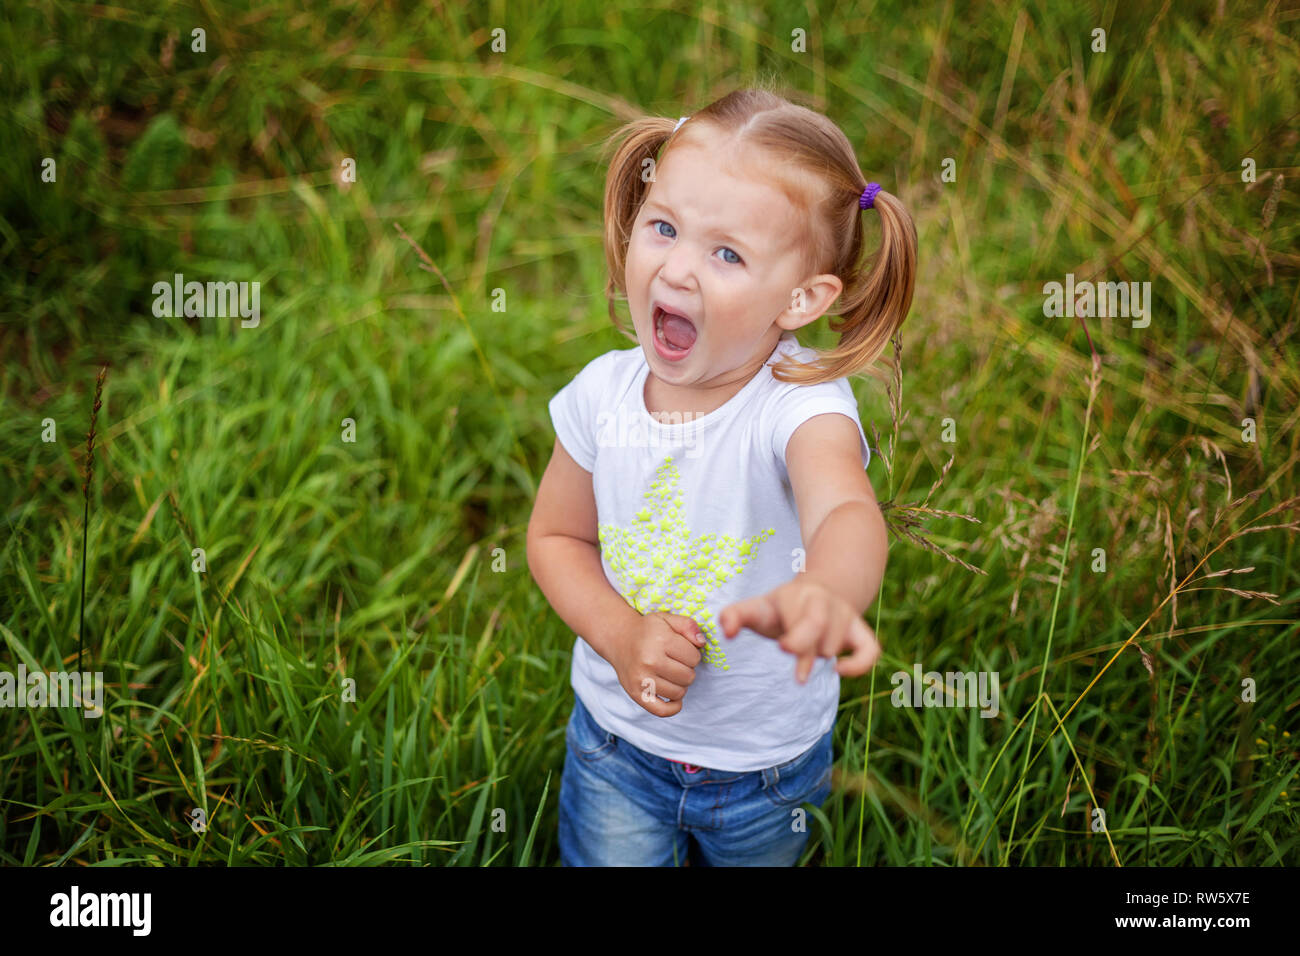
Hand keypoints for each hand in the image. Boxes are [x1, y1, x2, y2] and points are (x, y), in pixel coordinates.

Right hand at [608, 612, 706, 716]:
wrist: (619, 639)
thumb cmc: (648, 631)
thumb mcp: (668, 619)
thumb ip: (689, 626)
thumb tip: (701, 643)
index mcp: (660, 640)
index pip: (695, 657)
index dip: (692, 653)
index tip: (682, 650)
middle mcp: (650, 661)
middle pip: (689, 677)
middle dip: (687, 669)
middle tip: (675, 662)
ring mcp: (642, 680)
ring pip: (679, 693)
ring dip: (679, 684)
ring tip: (670, 673)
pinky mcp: (636, 694)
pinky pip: (663, 711)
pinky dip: (673, 707)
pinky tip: (673, 696)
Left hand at [719, 579, 880, 683]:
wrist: (820, 591)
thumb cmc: (780, 609)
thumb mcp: (757, 607)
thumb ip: (735, 615)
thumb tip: (726, 631)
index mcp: (797, 595)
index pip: (802, 618)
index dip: (796, 638)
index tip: (784, 647)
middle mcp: (824, 602)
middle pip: (820, 628)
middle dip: (806, 650)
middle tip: (797, 673)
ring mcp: (845, 616)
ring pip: (833, 646)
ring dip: (818, 656)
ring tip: (807, 648)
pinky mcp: (861, 632)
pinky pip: (870, 651)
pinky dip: (857, 665)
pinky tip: (838, 669)